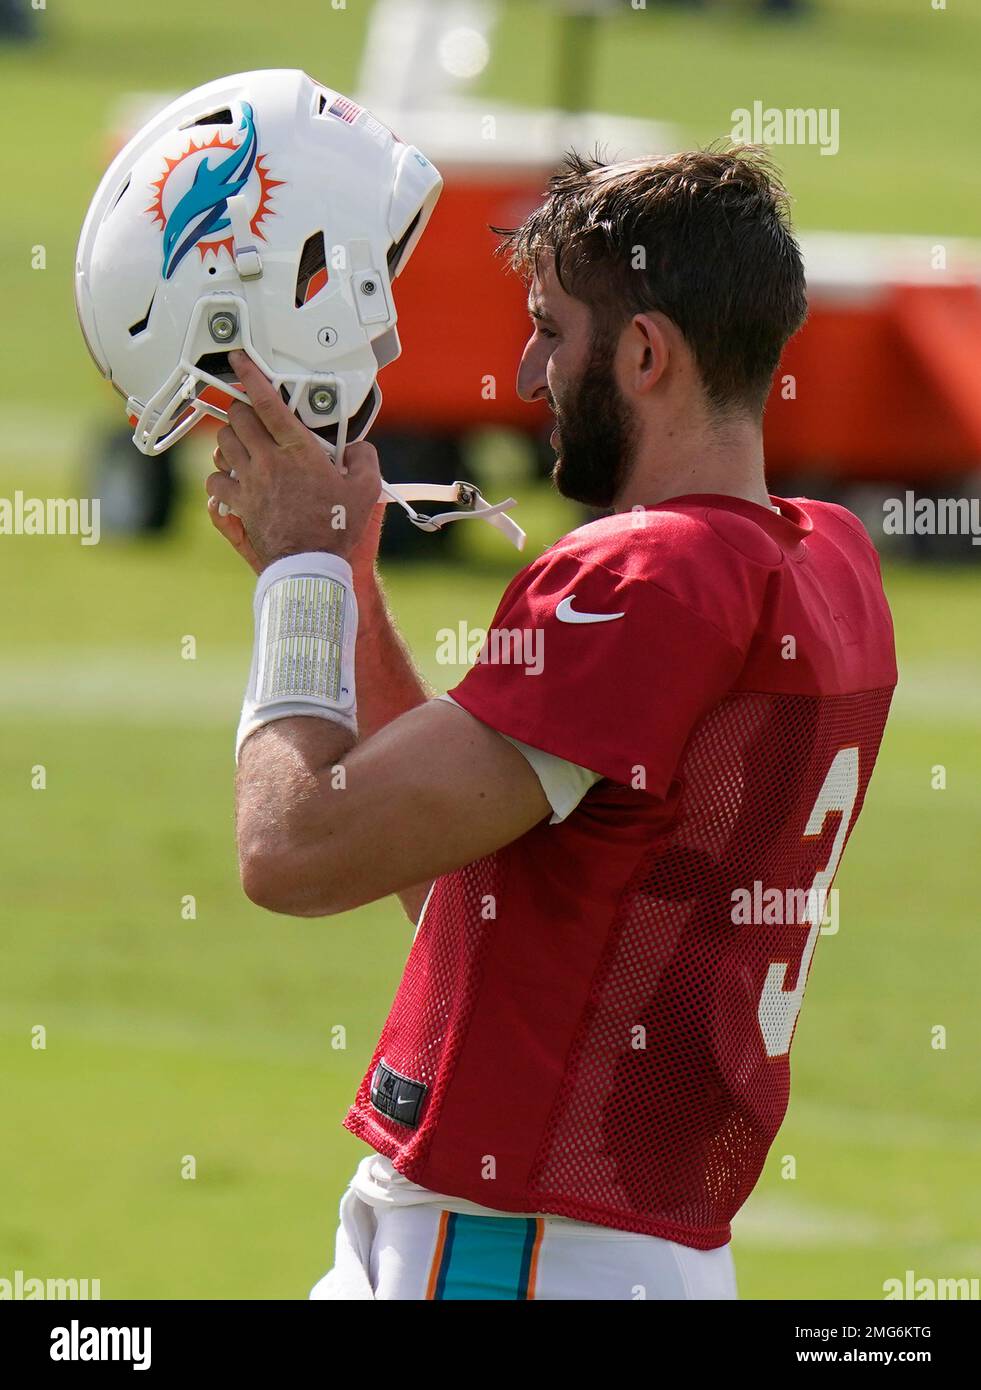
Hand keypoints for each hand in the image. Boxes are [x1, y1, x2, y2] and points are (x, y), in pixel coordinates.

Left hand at [205, 350, 380, 571]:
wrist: (309, 564)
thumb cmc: (336, 528)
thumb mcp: (365, 490)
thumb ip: (365, 459)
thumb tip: (358, 447)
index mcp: (297, 450)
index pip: (266, 402)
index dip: (250, 374)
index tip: (240, 360)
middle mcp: (267, 460)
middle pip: (237, 417)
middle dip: (241, 408)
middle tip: (250, 412)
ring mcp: (248, 482)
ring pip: (222, 443)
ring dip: (230, 437)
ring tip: (242, 442)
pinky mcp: (238, 504)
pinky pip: (214, 480)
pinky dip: (219, 475)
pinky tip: (229, 478)